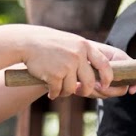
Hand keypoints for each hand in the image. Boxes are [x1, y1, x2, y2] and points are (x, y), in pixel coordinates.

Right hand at [19, 29, 135, 99]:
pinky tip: (49, 90)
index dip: (108, 78)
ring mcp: (66, 65)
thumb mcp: (71, 43)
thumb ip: (85, 55)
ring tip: (57, 86)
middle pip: (89, 82)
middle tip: (80, 92)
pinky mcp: (54, 74)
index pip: (105, 65)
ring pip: (72, 89)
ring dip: (64, 91)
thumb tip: (101, 75)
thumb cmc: (51, 44)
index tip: (105, 85)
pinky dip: (53, 93)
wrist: (27, 42)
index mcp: (85, 46)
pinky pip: (58, 91)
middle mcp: (78, 55)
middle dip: (85, 91)